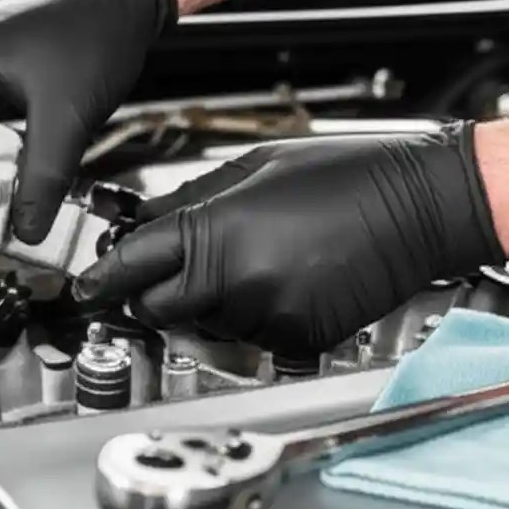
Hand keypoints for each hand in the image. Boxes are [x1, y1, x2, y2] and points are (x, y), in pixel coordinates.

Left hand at [73, 125, 504, 354]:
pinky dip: (253, 317)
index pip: (134, 266)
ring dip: (209, 304)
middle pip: (159, 310)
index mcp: (220, 230)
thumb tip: (147, 222)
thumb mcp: (257, 167)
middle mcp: (239, 281)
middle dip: (153, 295)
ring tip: (257, 259)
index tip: (86, 287)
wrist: (422, 207)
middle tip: (168, 273)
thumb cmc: (349, 175)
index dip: (103, 278)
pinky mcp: (300, 341)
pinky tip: (285, 280)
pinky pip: (251, 338)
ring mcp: (270, 318)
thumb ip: (193, 200)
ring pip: (205, 326)